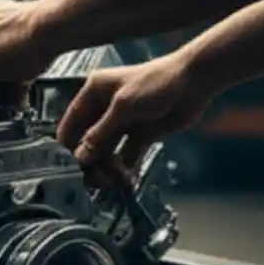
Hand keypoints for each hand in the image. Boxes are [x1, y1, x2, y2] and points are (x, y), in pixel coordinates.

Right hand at [58, 53, 216, 188]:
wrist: (194, 82)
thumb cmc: (158, 82)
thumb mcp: (124, 106)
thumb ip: (100, 133)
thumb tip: (80, 156)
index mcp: (94, 93)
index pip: (72, 123)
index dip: (69, 146)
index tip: (71, 167)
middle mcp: (104, 109)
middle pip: (88, 142)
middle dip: (91, 162)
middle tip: (96, 181)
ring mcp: (122, 124)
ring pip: (106, 152)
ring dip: (108, 169)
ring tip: (115, 182)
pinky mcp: (139, 136)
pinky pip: (126, 157)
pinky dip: (125, 170)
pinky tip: (126, 181)